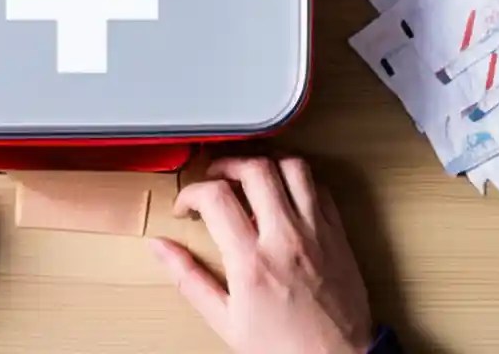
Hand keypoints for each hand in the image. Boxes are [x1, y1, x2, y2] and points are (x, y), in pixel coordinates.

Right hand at [150, 156, 372, 353]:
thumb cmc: (283, 347)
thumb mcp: (225, 321)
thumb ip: (189, 279)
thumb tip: (160, 248)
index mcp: (251, 261)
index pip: (216, 197)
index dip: (192, 192)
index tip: (187, 206)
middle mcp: (285, 238)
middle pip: (255, 169)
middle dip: (226, 165)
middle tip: (215, 179)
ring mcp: (316, 232)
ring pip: (293, 168)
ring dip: (265, 163)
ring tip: (249, 177)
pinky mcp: (338, 234)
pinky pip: (320, 187)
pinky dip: (298, 180)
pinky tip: (284, 194)